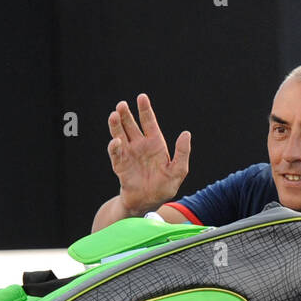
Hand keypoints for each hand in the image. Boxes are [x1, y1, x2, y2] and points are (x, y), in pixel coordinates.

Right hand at [107, 94, 190, 215]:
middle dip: (126, 114)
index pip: (148, 122)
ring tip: (114, 115)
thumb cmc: (164, 187)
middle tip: (122, 105)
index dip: (145, 109)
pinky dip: (115, 147)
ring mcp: (129, 154)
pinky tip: (116, 141)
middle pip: (131, 125)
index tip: (141, 97)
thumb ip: (182, 153)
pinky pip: (116, 153)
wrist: (148, 203)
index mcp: (154, 143)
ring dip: (116, 125)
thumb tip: (186, 134)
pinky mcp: (120, 165)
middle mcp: (140, 145)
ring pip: (120, 134)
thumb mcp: (178, 171)